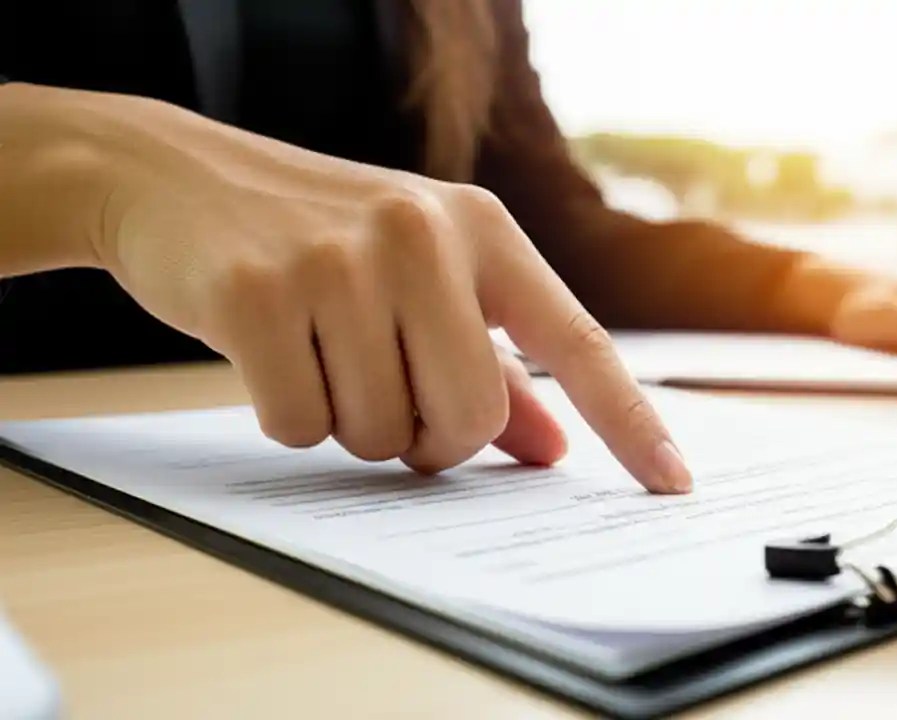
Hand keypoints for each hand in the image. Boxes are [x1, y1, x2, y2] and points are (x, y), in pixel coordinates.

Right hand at [75, 92, 689, 491]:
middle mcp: (423, 234)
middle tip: (391, 398)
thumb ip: (489, 362)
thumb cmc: (320, 237)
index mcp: (482, 229)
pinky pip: (300, 425)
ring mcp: (339, 259)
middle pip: (470, 417)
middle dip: (429, 438)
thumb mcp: (420, 278)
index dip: (629, 421)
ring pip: (380, 433)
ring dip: (351, 422)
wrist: (180, 177)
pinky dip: (288, 414)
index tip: (673, 483)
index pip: (577, 341)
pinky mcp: (258, 292)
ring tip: (322, 349)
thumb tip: (550, 448)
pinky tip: (272, 350)